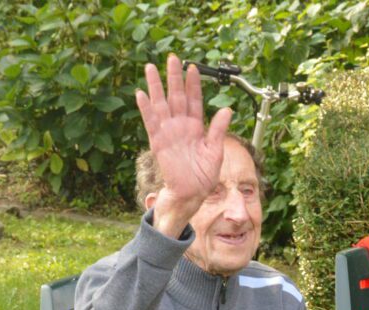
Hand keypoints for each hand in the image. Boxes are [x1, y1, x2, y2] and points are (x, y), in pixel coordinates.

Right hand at [136, 54, 233, 234]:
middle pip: (176, 96)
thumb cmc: (204, 176)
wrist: (191, 194)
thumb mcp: (216, 151)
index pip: (194, 100)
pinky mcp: (159, 142)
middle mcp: (181, 126)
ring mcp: (169, 132)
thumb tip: (227, 110)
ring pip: (161, 104)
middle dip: (174, 77)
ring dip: (156, 86)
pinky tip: (141, 94)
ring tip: (151, 68)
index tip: (194, 68)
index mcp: (197, 127)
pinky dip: (146, 108)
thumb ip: (218, 130)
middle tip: (172, 58)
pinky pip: (151, 122)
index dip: (194, 84)